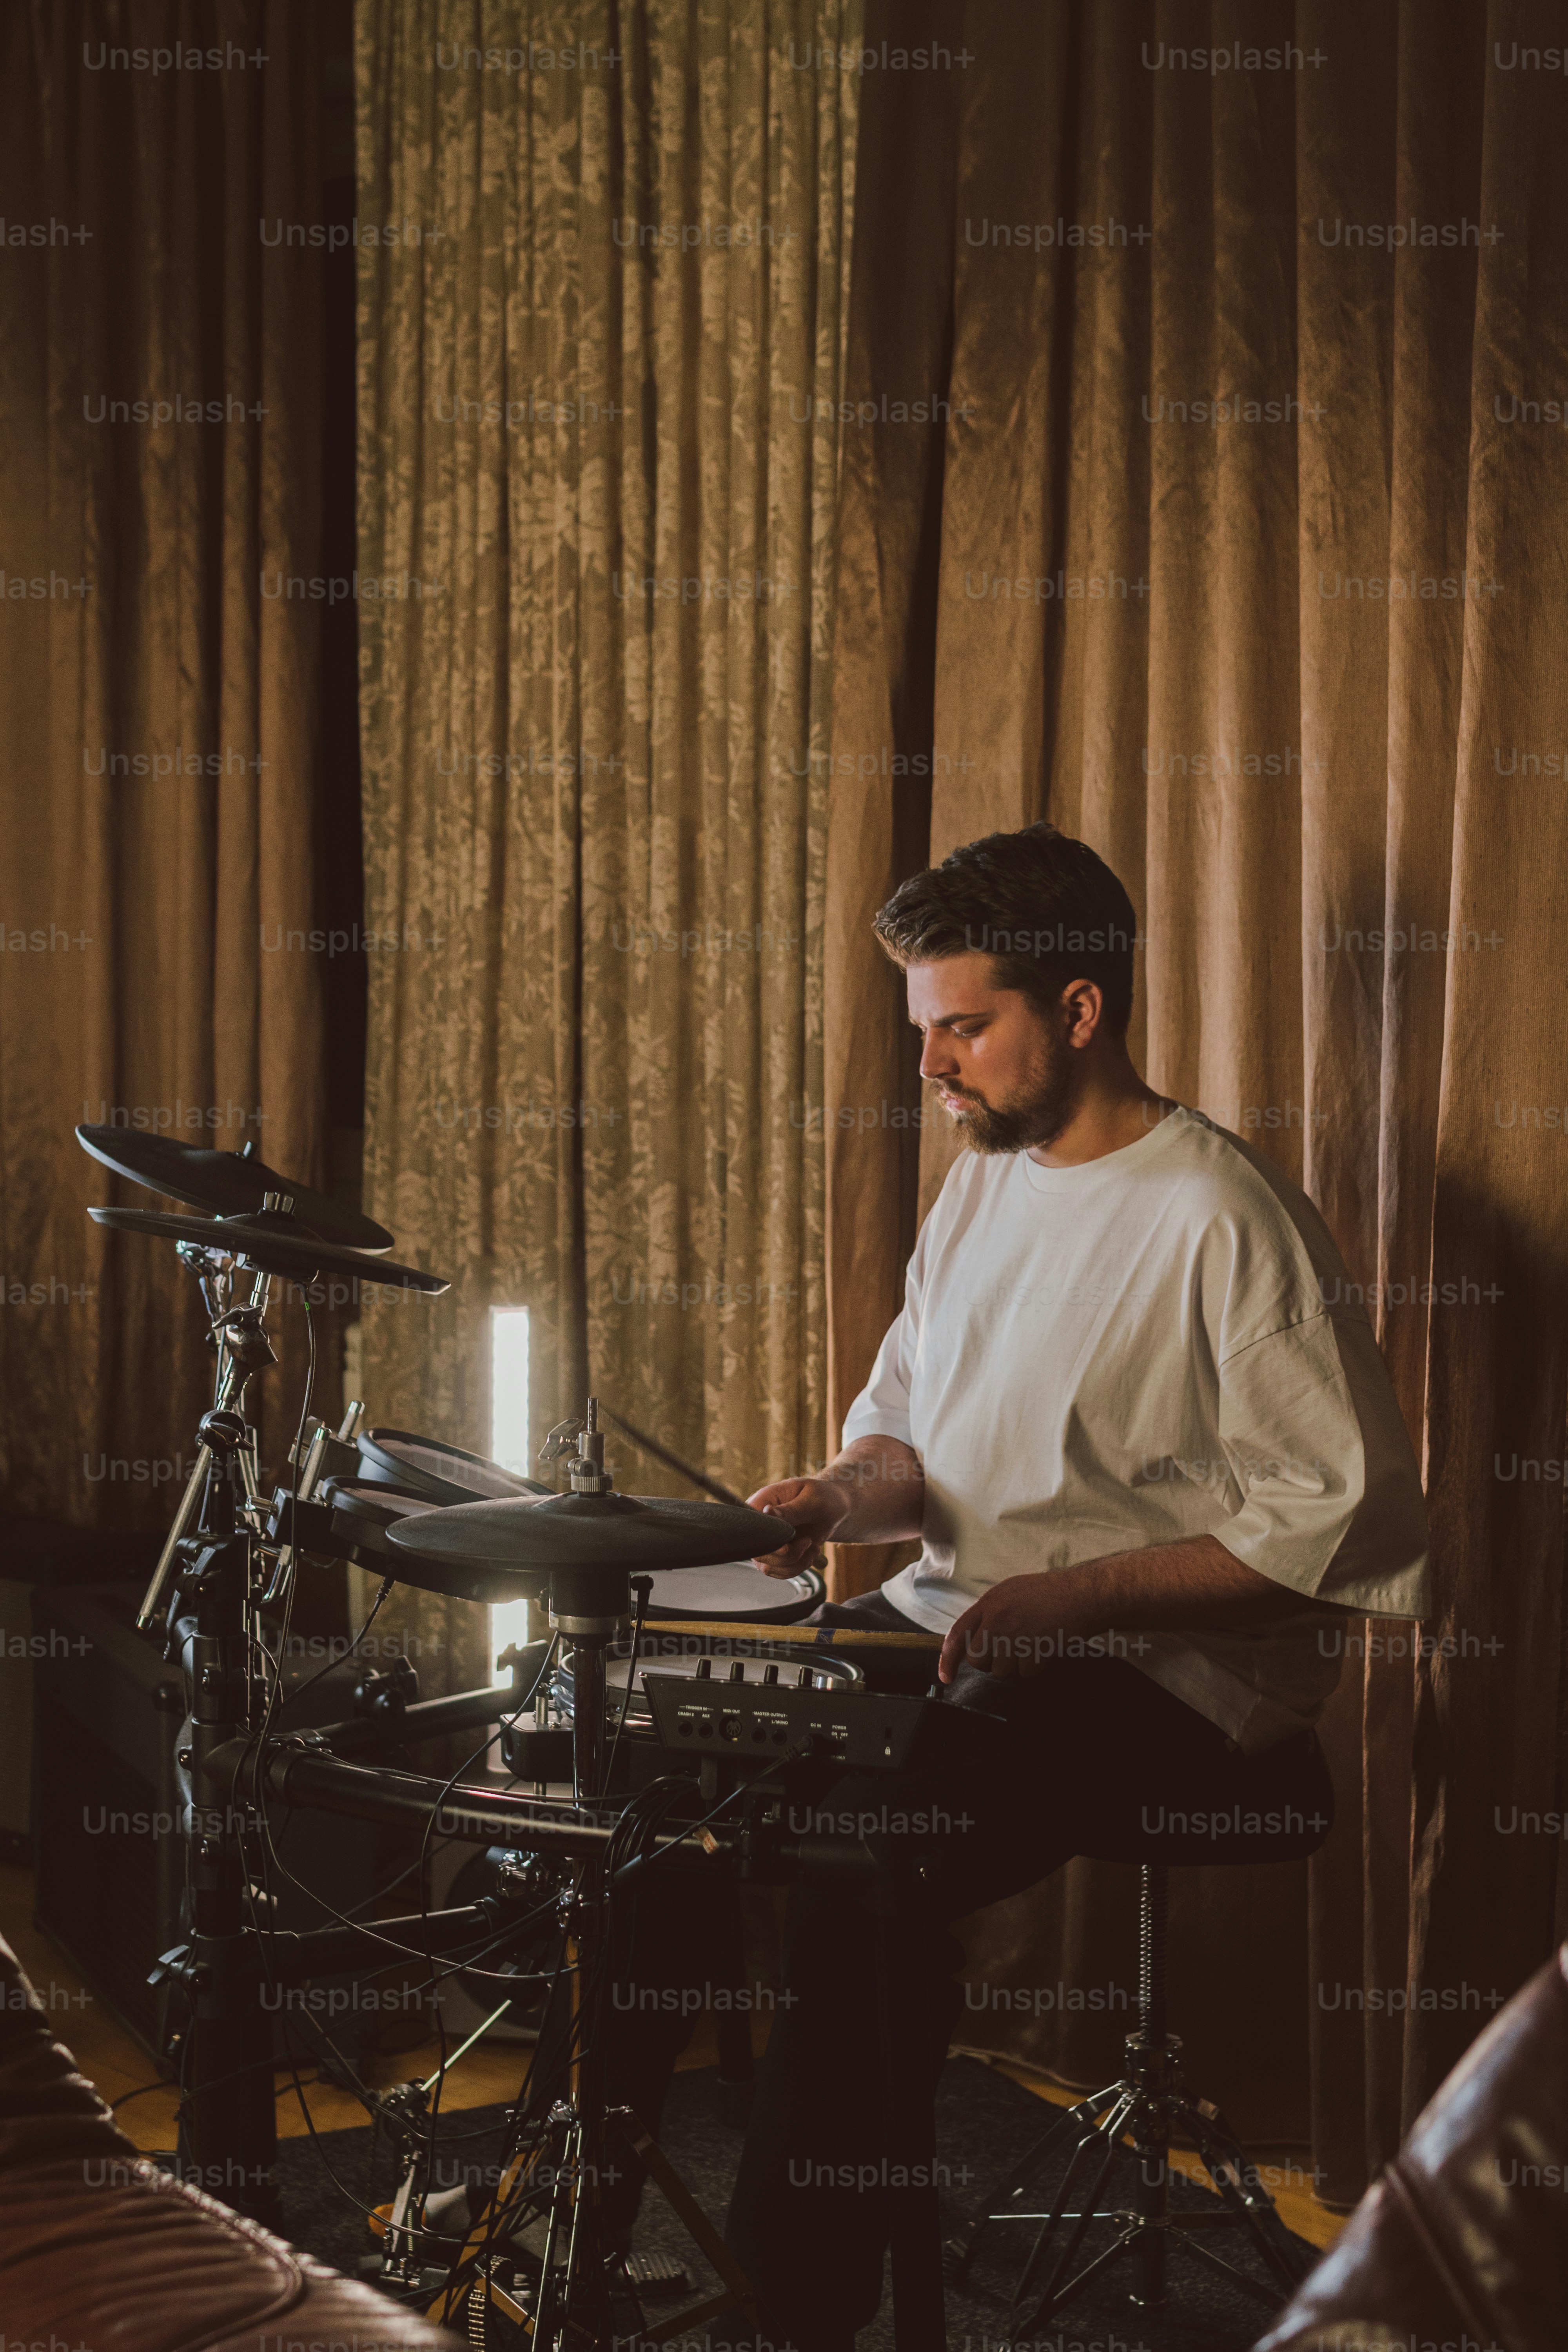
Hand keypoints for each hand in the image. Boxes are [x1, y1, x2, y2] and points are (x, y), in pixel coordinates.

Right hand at [746, 1477, 851, 1574]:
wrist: (834, 1509)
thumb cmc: (824, 1498)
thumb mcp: (813, 1500)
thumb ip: (791, 1510)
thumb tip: (767, 1512)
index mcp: (762, 1501)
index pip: (750, 1525)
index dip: (767, 1539)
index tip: (789, 1541)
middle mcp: (760, 1523)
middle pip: (758, 1552)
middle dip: (787, 1554)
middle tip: (808, 1540)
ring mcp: (767, 1541)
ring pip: (768, 1567)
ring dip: (795, 1563)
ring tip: (812, 1546)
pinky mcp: (776, 1554)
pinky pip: (780, 1571)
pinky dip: (798, 1568)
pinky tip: (811, 1552)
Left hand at [939, 1574, 1084, 1683]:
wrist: (1083, 1594)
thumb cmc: (1049, 1593)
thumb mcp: (1011, 1592)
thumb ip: (990, 1613)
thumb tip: (975, 1640)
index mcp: (989, 1603)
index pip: (957, 1634)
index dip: (947, 1659)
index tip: (945, 1677)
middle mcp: (997, 1619)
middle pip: (977, 1659)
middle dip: (990, 1662)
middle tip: (1011, 1651)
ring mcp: (1015, 1634)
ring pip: (1002, 1669)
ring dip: (1017, 1664)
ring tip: (1033, 1643)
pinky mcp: (1033, 1649)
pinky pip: (1026, 1672)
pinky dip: (1036, 1666)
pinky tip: (1045, 1648)